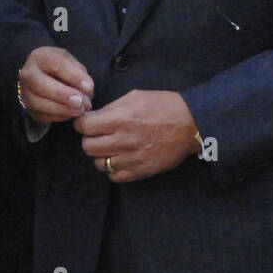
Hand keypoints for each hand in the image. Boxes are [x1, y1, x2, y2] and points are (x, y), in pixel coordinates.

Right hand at [18, 46, 93, 123]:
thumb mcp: (71, 62)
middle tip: (81, 102)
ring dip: (62, 109)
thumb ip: (80, 73)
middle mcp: (27, 74)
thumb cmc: (60, 67)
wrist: (45, 75)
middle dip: (63, 95)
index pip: (55, 65)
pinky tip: (71, 114)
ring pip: (39, 103)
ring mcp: (25, 92)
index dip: (73, 76)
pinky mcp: (28, 108)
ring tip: (79, 110)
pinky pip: (41, 115)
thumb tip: (87, 89)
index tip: (89, 87)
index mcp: (40, 57)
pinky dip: (58, 116)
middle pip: (42, 85)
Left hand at [74, 89, 199, 182]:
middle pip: (87, 146)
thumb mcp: (136, 96)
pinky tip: (120, 157)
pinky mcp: (140, 172)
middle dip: (89, 138)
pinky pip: (114, 176)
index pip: (84, 126)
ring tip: (110, 146)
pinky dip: (113, 168)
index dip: (82, 122)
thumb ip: (112, 107)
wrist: (190, 124)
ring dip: (101, 154)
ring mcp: (131, 158)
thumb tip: (93, 115)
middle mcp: (123, 140)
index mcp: (120, 118)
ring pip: (99, 163)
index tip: (85, 122)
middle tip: (98, 134)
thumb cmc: (164, 105)